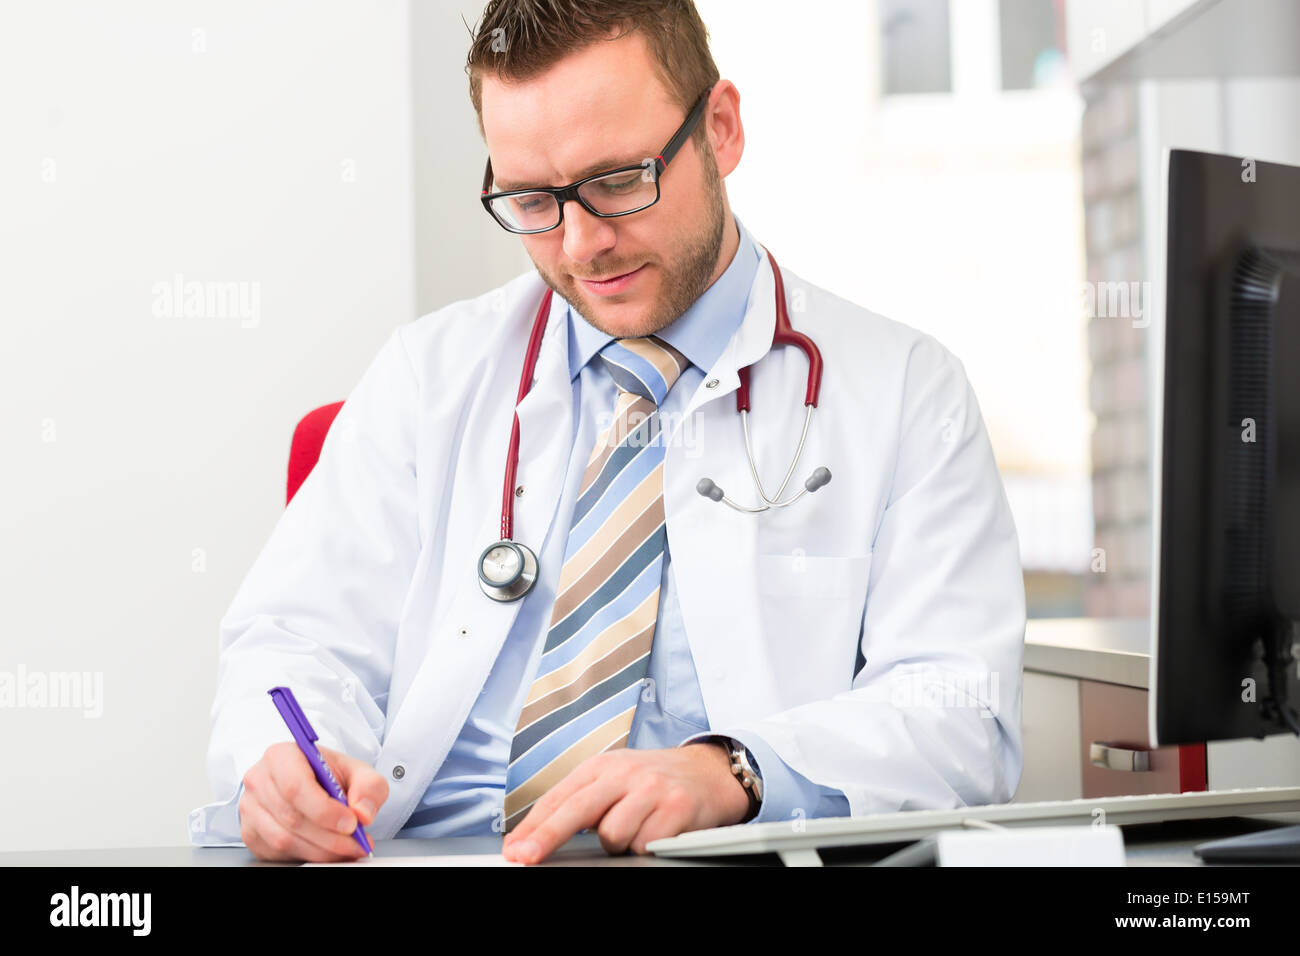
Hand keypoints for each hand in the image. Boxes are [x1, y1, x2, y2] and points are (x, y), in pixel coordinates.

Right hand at [239, 742, 387, 861]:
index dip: (324, 810)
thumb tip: (363, 813)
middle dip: (329, 837)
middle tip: (356, 843)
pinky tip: (327, 851)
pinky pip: (276, 852)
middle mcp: (259, 780)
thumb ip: (369, 787)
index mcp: (282, 756)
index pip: (296, 786)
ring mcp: (250, 808)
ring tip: (347, 849)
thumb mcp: (358, 771)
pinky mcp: (250, 832)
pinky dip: (306, 856)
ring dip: (320, 850)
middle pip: (292, 817)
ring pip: (283, 839)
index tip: (351, 823)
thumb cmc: (329, 774)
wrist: (313, 782)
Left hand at [501, 742, 750, 863]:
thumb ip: (581, 803)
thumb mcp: (614, 781)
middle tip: (526, 858)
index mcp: (601, 766)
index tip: (515, 850)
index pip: (558, 798)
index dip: (533, 827)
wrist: (709, 771)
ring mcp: (651, 789)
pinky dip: (646, 847)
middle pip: (576, 810)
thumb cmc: (653, 781)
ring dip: (618, 845)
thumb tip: (535, 838)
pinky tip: (655, 833)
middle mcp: (625, 773)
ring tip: (634, 832)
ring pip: (613, 835)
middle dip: (546, 837)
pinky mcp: (677, 807)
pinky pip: (645, 844)